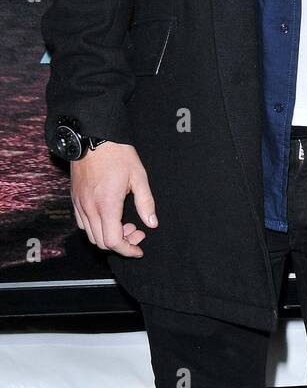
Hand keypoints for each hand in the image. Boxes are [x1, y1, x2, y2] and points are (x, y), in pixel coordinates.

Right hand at [70, 141, 156, 257]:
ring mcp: (80, 205)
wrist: (93, 137)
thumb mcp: (139, 176)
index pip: (113, 241)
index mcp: (107, 205)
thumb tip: (152, 223)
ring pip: (91, 235)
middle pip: (101, 242)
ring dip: (108, 236)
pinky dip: (96, 228)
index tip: (139, 249)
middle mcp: (90, 208)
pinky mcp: (75, 199)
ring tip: (124, 223)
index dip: (127, 250)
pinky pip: (82, 223)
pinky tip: (109, 216)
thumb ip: (146, 202)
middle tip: (137, 231)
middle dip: (121, 243)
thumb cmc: (117, 154)